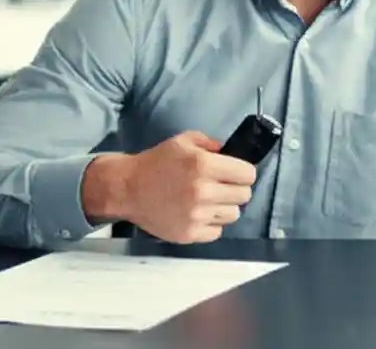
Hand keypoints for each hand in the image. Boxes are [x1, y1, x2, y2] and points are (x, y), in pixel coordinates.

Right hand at [119, 130, 256, 243]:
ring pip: (233, 215)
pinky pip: (217, 231)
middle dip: (235, 188)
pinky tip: (198, 213)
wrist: (128, 188)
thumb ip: (211, 143)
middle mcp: (203, 191)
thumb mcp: (183, 141)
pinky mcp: (190, 234)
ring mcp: (197, 215)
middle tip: (221, 186)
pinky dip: (211, 223)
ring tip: (208, 200)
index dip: (243, 172)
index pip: (247, 174)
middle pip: (244, 195)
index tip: (236, 173)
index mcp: (204, 165)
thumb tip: (230, 153)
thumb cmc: (156, 162)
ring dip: (224, 207)